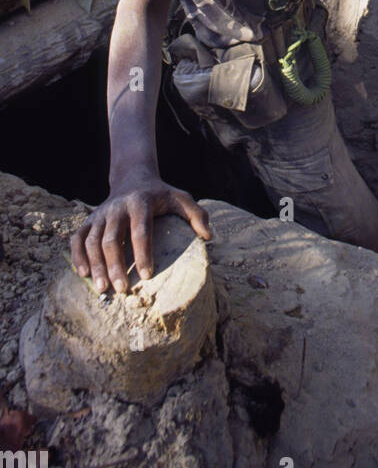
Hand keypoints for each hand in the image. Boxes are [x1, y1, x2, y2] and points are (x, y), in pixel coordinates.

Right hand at [70, 176, 210, 294]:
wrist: (133, 177)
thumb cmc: (160, 194)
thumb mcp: (181, 198)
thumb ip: (197, 214)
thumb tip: (208, 237)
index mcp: (140, 202)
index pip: (140, 230)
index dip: (143, 253)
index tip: (147, 275)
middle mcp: (117, 207)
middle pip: (112, 239)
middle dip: (116, 265)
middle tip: (122, 290)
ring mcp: (100, 214)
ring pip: (92, 241)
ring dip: (96, 266)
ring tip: (103, 289)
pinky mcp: (89, 220)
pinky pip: (78, 238)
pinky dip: (77, 256)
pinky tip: (83, 275)